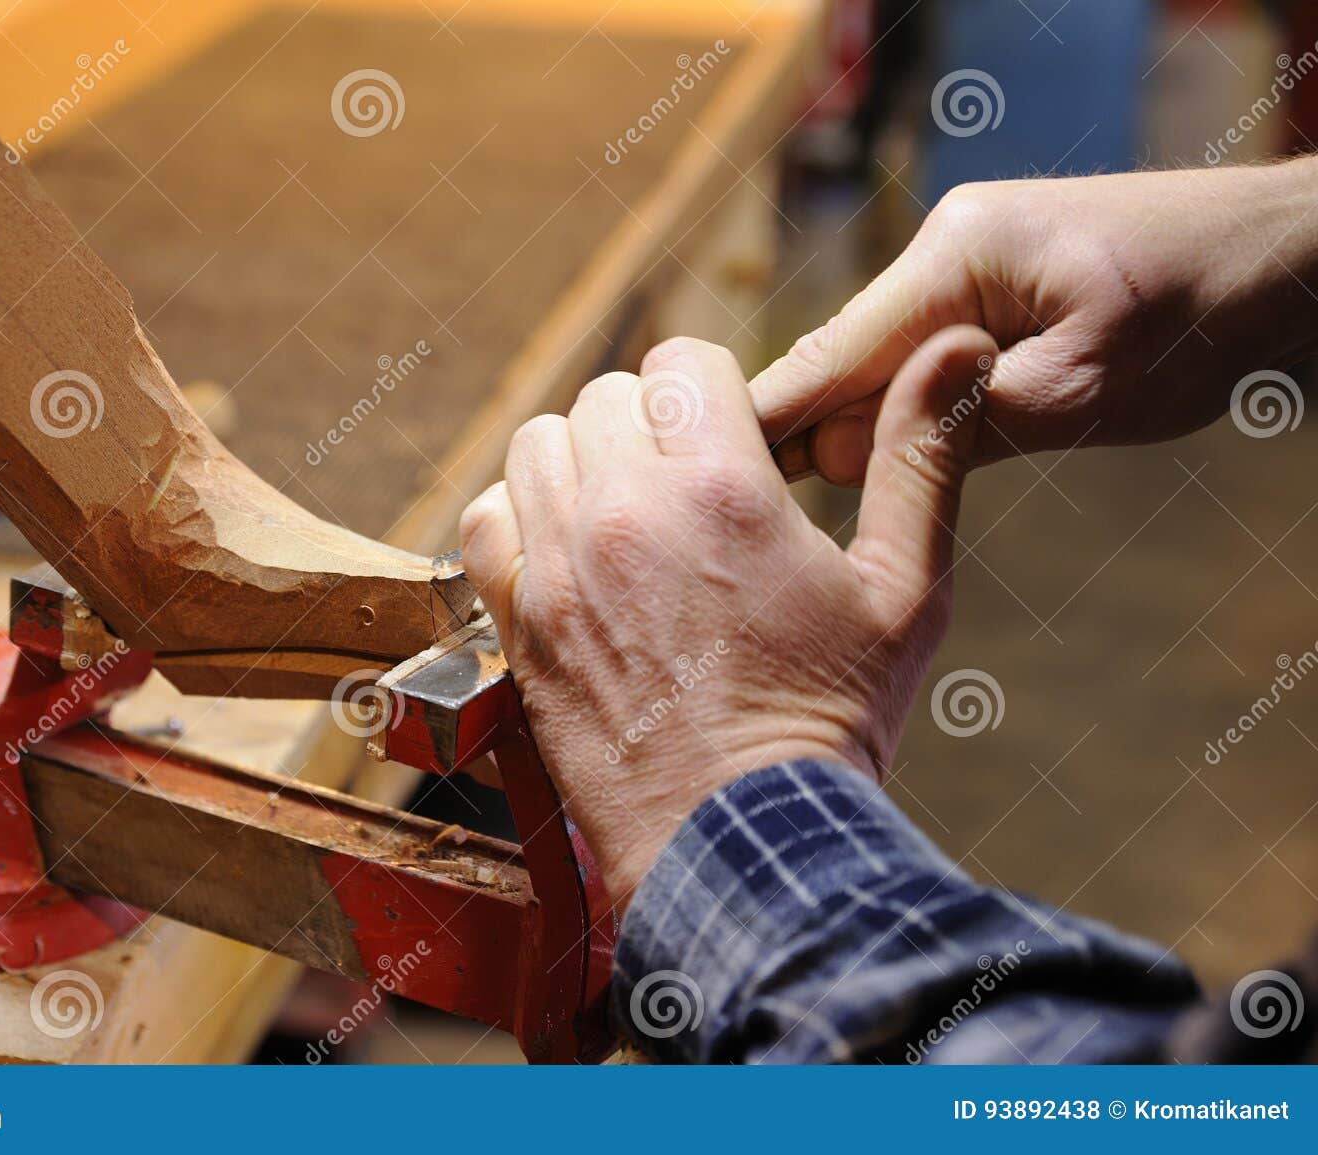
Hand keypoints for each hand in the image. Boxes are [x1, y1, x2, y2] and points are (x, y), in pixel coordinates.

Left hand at [459, 327, 995, 910]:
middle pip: (607, 395)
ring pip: (539, 445)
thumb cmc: (827, 722)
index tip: (726, 433)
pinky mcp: (522, 623)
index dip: (709, 387)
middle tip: (684, 480)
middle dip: (649, 423)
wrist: (738, 839)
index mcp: (723, 491)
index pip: (681, 360)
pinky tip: (567, 552)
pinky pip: (487, 520)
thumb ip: (921, 457)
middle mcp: (627, 515)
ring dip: (581, 461)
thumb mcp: (906, 589)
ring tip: (626, 510)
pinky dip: (519, 518)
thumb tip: (957, 351)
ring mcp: (562, 569)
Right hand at [754, 160, 1317, 484]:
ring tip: (800, 514)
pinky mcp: (989, 296)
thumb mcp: (1083, 390)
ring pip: (878, 368)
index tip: (693, 472)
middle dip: (808, 438)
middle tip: (747, 529)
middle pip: (842, 362)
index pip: (831, 350)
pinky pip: (919, 364)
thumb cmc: (1204, 312)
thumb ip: (959, 426)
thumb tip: (845, 459)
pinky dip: (900, 415)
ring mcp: (965, 270)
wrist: (1287, 254)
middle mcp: (944, 252)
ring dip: (858, 433)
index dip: (763, 418)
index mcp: (956, 257)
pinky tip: (877, 467)